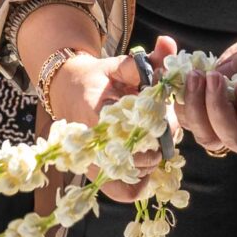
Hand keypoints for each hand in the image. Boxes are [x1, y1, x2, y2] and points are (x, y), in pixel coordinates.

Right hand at [47, 40, 169, 201]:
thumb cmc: (99, 78)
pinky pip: (125, 192)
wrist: (67, 92)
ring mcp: (94, 162)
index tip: (162, 110)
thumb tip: (169, 44)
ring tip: (152, 138)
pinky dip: (141, 183)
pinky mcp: (97, 174)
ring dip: (154, 156)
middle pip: (143, 153)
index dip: (158, 122)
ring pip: (138, 172)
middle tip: (162, 124)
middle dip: (160, 138)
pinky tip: (146, 164)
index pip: (137, 128)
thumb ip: (147, 59)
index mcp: (97, 110)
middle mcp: (93, 142)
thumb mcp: (120, 64)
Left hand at [176, 25, 236, 158]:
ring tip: (195, 75)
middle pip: (233, 139)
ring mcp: (227, 132)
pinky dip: (182, 101)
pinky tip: (184, 77)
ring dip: (196, 107)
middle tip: (214, 76)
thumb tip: (222, 74)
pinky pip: (190, 121)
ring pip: (207, 136)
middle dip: (218, 108)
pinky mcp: (206, 120)